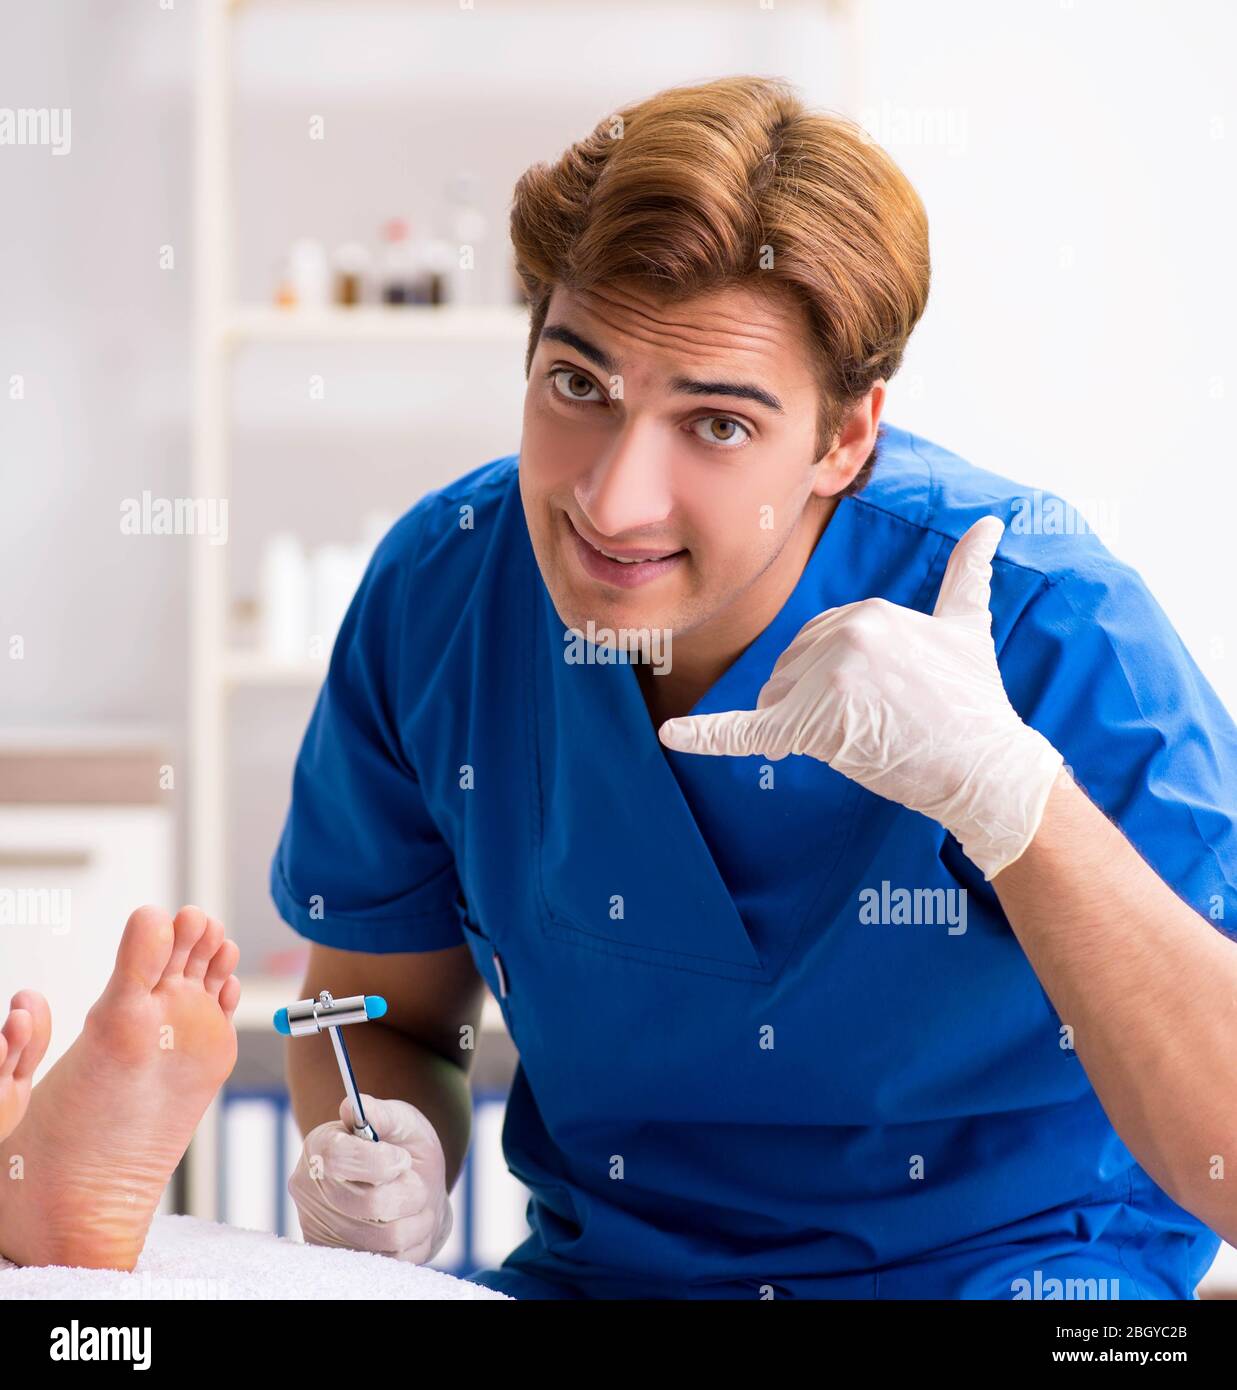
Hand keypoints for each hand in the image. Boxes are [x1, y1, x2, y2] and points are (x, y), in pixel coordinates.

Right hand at [288, 1093, 452, 1262]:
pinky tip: (409, 1222)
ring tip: (416, 1201)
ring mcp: (323, 1228)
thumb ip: (381, 1112)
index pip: (338, 1159)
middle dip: (409, 1190)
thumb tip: (351, 1105)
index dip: (381, 1162)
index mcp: (320, 1148)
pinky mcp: (342, 1256)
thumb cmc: (401, 1146)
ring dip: (417, 1216)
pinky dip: (414, 1239)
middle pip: (370, 1203)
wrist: (410, 1186)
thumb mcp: (399, 1120)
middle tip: (414, 1180)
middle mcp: (311, 1190)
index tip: (402, 1158)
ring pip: (387, 1235)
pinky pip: (392, 1258)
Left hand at [658, 516, 1063, 879]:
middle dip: (814, 703)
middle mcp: (843, 636)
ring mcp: (828, 679)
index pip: (814, 643)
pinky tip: (671, 735)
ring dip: (803, 729)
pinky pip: (746, 730)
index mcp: (866, 610)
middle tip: (872, 726)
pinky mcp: (813, 725)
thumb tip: (993, 525)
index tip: (874, 701)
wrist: (987, 766)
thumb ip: (969, 573)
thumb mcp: (968, 626)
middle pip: (789, 673)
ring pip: (777, 705)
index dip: (832, 679)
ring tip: (861, 740)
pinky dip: (705, 736)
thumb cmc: (976, 702)